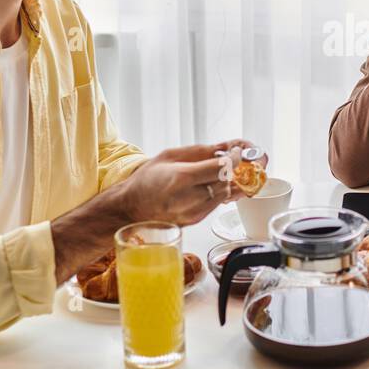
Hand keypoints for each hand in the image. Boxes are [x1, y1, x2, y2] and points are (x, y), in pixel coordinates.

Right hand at [121, 140, 261, 225]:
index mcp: (182, 178)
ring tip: (215, 173)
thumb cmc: (146, 180)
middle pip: (227, 181)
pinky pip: (216, 204)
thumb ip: (200, 151)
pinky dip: (217, 193)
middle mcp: (189, 198)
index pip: (222, 168)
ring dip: (225, 182)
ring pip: (225, 194)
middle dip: (231, 170)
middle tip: (228, 161)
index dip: (235, 158)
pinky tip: (207, 186)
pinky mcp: (196, 220)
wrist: (131, 207)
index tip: (237, 152)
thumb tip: (225, 147)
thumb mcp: (169, 156)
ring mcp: (193, 212)